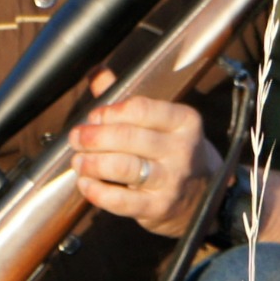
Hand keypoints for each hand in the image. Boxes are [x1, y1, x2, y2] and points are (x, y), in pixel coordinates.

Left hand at [72, 89, 221, 240]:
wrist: (203, 196)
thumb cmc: (173, 152)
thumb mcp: (163, 123)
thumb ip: (129, 100)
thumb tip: (97, 72)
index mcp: (184, 121)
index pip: (140, 109)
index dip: (109, 112)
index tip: (94, 117)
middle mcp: (182, 150)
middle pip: (127, 137)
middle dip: (93, 137)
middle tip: (76, 138)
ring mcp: (172, 181)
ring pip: (122, 167)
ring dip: (91, 163)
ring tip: (78, 160)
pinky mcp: (159, 208)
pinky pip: (120, 200)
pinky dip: (96, 191)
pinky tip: (86, 184)